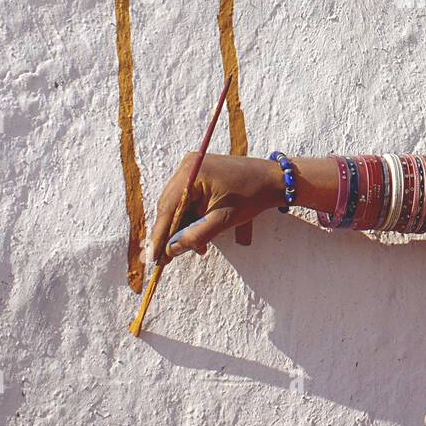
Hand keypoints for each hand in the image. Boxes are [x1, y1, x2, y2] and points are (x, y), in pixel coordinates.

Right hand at [146, 153, 282, 262]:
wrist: (273, 180)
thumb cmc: (252, 197)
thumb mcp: (223, 220)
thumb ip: (195, 236)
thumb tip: (170, 251)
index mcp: (192, 172)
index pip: (168, 208)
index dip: (159, 235)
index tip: (152, 257)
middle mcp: (188, 166)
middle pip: (169, 206)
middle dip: (172, 233)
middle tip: (168, 258)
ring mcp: (193, 168)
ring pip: (178, 205)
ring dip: (184, 227)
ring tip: (197, 248)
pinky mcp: (200, 174)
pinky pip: (188, 199)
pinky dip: (192, 217)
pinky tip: (199, 234)